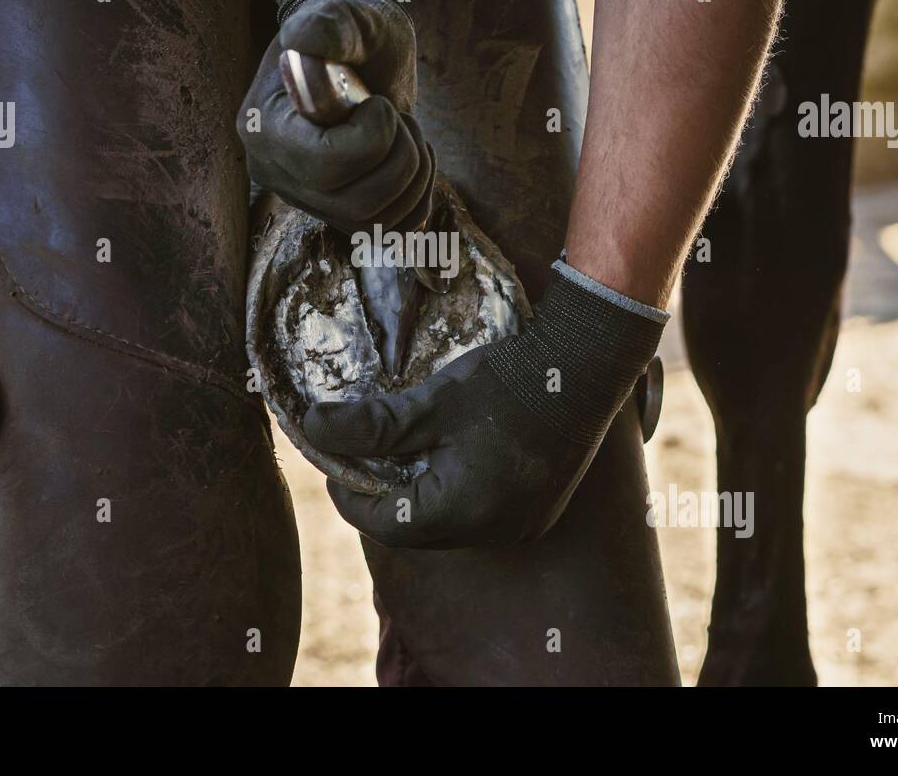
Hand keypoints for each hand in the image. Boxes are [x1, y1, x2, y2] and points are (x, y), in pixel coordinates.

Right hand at [238, 0, 433, 234]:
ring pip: (376, 222)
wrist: (356, 54)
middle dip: (400, 156)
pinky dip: (417, 198)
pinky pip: (391, 232)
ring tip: (406, 132)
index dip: (372, 137)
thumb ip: (329, 25)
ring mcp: (310, 200)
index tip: (378, 102)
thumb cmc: (350, 33)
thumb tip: (303, 43)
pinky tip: (411, 159)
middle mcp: (279, 175)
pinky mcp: (342, 213)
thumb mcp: (345, 16)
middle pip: (356, 203)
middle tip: (398, 115)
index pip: (325, 165)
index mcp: (266, 129)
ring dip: (414, 174)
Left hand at [302, 259, 666, 548]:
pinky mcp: (536, 511)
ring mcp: (520, 524)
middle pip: (416, 530)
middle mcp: (493, 531)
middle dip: (382, 498)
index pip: (384, 523)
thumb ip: (370, 425)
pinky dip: (453, 494)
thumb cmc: (506, 382)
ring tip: (402, 455)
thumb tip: (314, 427)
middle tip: (362, 458)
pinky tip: (447, 459)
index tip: (333, 461)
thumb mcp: (430, 403)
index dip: (349, 494)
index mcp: (461, 511)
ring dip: (418, 497)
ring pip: (447, 524)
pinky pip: (479, 516)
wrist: (583, 366)